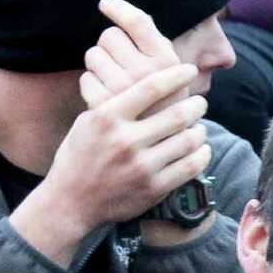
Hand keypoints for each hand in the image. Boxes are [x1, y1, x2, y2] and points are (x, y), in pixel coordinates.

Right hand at [11, 6, 210, 265]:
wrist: (71, 201)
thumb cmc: (80, 155)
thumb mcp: (88, 121)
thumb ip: (114, 102)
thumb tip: (144, 79)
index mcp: (107, 117)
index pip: (151, 87)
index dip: (176, 76)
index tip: (190, 70)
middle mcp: (125, 140)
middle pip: (176, 114)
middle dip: (195, 106)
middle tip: (200, 103)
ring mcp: (141, 166)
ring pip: (187, 141)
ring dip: (200, 131)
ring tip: (199, 128)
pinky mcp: (153, 188)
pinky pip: (190, 167)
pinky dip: (201, 155)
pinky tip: (201, 149)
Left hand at [78, 0, 199, 111]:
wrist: (161, 156)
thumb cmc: (166, 107)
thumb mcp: (172, 75)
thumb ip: (153, 45)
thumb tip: (118, 8)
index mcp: (167, 62)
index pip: (137, 21)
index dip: (118, 8)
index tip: (105, 4)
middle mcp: (146, 74)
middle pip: (110, 36)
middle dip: (111, 46)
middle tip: (121, 63)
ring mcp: (124, 93)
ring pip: (94, 55)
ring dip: (100, 65)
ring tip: (116, 83)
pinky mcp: (104, 109)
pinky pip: (86, 79)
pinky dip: (92, 85)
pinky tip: (106, 98)